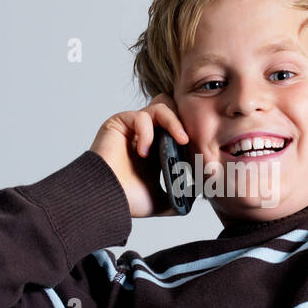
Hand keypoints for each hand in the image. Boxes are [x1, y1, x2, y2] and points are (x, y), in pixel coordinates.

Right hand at [89, 95, 192, 218]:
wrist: (107, 199)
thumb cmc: (127, 199)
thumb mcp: (162, 200)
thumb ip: (179, 196)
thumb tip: (198, 195)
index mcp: (157, 148)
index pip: (178, 127)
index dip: (190, 133)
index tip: (200, 147)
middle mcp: (145, 134)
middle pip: (172, 110)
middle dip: (183, 122)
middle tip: (189, 140)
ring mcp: (132, 127)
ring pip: (160, 107)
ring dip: (172, 123)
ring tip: (179, 140)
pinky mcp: (119, 122)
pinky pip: (140, 116)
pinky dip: (146, 132)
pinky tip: (143, 151)